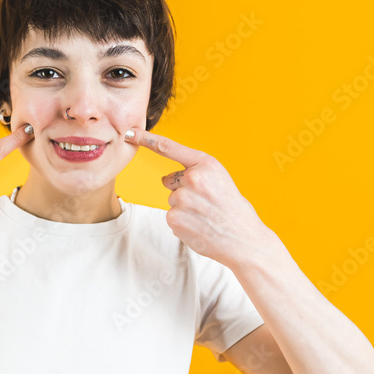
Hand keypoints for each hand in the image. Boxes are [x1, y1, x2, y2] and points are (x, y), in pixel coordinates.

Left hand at [124, 127, 274, 268]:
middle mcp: (192, 178)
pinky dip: (182, 223)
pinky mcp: (174, 218)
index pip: (169, 148)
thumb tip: (165, 179)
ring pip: (172, 200)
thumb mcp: (220, 180)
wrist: (243, 240)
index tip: (129, 132)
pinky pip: (172, 216)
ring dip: (184, 208)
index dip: (146, 139)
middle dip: (183, 190)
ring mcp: (181, 199)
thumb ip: (195, 173)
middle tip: (207, 203)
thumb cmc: (233, 209)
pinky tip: (199, 227)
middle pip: (171, 180)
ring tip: (206, 216)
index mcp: (206, 164)